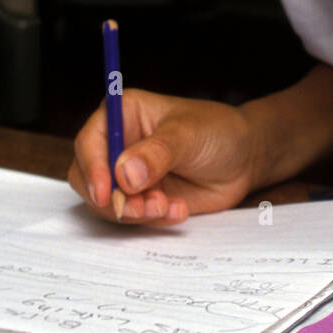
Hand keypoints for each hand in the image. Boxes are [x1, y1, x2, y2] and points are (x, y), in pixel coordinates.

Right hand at [68, 88, 254, 224]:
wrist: (244, 159)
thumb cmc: (217, 131)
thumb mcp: (188, 135)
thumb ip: (156, 154)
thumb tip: (123, 174)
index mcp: (123, 113)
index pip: (90, 142)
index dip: (92, 168)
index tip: (105, 193)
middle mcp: (119, 143)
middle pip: (88, 178)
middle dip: (111, 200)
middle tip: (141, 209)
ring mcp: (127, 174)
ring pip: (107, 203)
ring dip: (134, 212)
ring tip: (167, 207)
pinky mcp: (141, 197)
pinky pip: (131, 217)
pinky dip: (152, 219)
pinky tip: (178, 210)